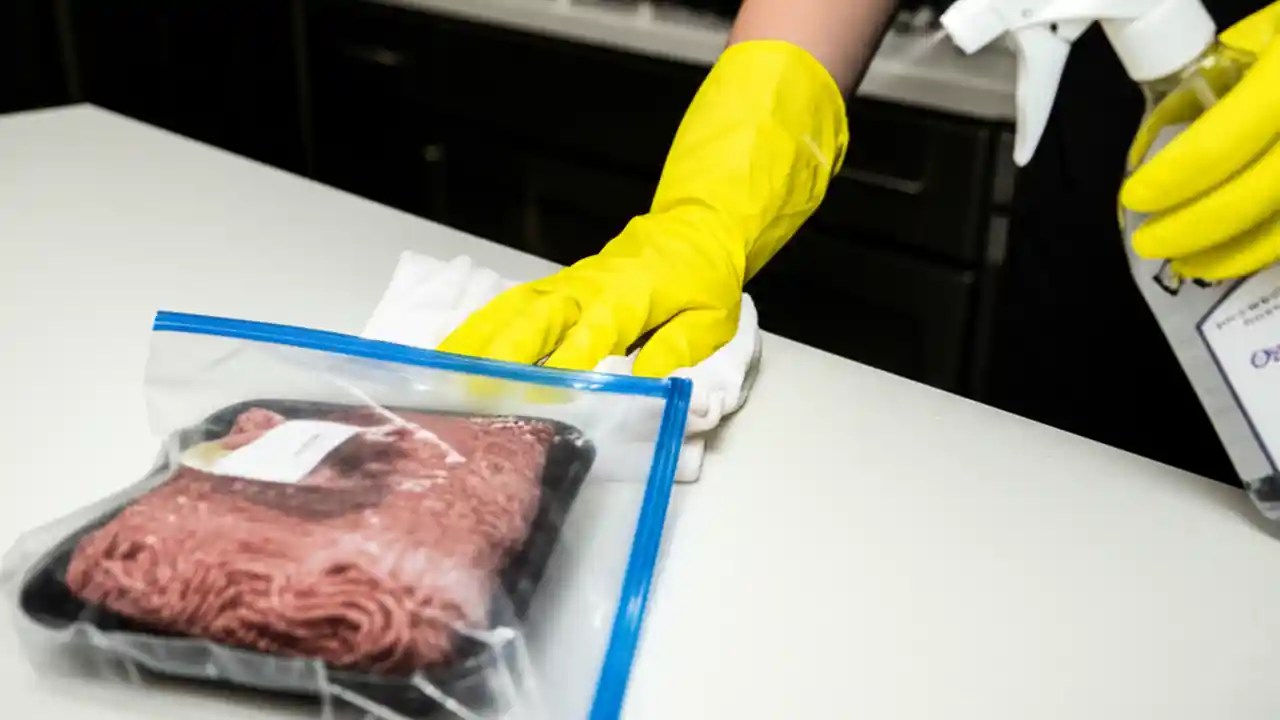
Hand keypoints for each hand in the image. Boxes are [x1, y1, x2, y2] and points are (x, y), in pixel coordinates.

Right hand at [440, 41, 848, 376]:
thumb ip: (677, 351)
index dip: (563, 368)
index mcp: (626, 297)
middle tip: (472, 395)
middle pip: (534, 321)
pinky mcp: (551, 289)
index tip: (541, 400)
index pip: (589, 337)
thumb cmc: (702, 278)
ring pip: (510, 313)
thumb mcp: (708, 319)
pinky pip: (506, 308)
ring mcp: (562, 287)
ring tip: (438, 377)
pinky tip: (447, 355)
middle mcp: (584, 290)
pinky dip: (475, 330)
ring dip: (474, 344)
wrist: (692, 228)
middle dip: (501, 357)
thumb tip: (646, 386)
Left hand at [1121, 2, 1279, 280]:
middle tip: (1148, 243)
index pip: (1222, 143)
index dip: (1174, 179)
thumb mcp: (1263, 36)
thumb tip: (1159, 141)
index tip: (1135, 198)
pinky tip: (1237, 254)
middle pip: (1257, 195)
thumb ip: (1213, 84)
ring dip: (1233, 256)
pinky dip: (1269, 247)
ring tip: (1187, 264)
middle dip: (1194, 228)